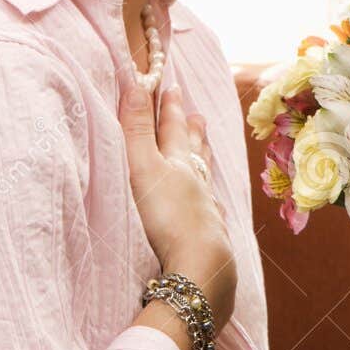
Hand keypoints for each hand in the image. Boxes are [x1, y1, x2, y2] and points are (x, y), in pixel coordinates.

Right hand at [121, 84, 235, 318]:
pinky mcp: (212, 236)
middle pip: (195, 150)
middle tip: (197, 113)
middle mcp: (197, 183)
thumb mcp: (143, 169)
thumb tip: (135, 83)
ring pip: (206, 177)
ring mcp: (207, 209)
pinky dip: (210, 200)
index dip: (170, 109)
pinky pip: (212, 210)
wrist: (200, 266)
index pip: (173, 129)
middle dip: (192, 129)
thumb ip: (138, 130)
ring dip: (204, 159)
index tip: (172, 88)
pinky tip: (214, 204)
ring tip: (207, 146)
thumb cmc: (168, 216)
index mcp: (180, 164)